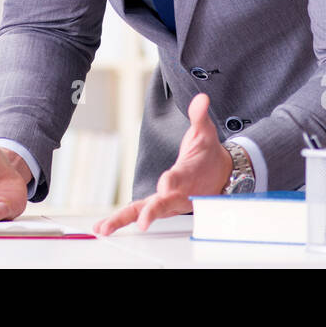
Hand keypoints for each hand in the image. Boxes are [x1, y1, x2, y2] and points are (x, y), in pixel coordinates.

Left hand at [94, 93, 231, 235]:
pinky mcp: (162, 207)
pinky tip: (104, 227)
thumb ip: (199, 116)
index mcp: (188, 175)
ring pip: (146, 212)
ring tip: (104, 228)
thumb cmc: (208, 155)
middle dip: (151, 213)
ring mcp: (169, 203)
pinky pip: (140, 214)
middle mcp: (178, 193)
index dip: (172, 181)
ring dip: (125, 220)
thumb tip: (201, 98)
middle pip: (162, 204)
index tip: (165, 183)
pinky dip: (123, 220)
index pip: (180, 177)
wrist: (222, 177)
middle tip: (141, 223)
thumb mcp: (205, 132)